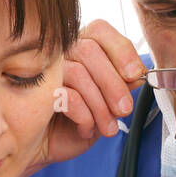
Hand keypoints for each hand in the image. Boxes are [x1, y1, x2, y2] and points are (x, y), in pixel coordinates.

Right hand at [29, 19, 147, 176]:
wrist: (47, 146)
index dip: (121, 49)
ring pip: (78, 74)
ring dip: (100, 106)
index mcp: (80, 46)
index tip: (135, 74)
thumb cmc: (77, 120)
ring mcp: (44, 70)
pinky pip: (67, 97)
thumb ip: (123, 83)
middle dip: (113, 84)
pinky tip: (86, 129)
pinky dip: (85, 117)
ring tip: (108, 128)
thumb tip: (139, 74)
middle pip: (89, 50)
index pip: (100, 30)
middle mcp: (60, 52)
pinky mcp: (36, 91)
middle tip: (125, 109)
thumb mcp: (108, 102)